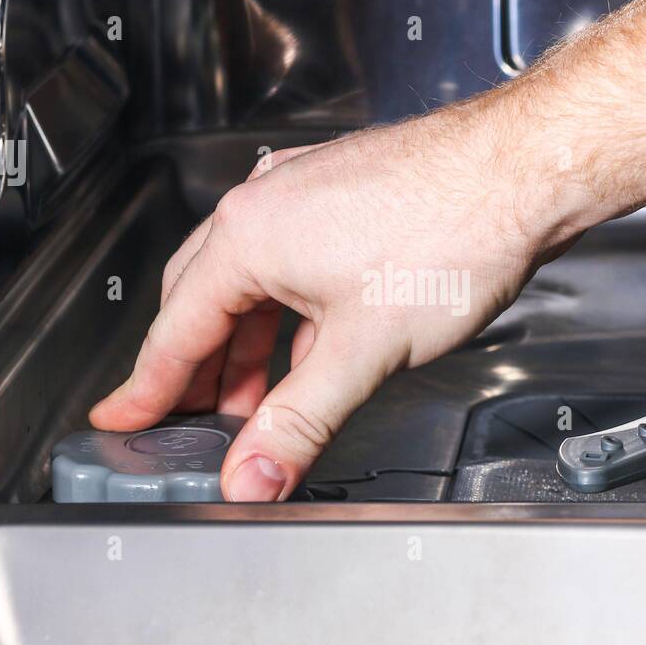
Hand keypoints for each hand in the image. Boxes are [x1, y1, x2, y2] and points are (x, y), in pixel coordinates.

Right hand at [89, 94, 582, 499]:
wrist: (524, 168)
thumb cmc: (454, 230)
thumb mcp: (364, 351)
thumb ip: (300, 422)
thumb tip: (252, 475)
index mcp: (248, 237)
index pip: (175, 331)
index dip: (147, 389)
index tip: (121, 417)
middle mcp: (265, 204)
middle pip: (203, 301)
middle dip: (195, 370)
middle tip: (188, 421)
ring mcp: (305, 193)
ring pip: (251, 282)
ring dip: (246, 345)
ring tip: (252, 401)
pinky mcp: (343, 193)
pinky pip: (291, 261)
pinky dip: (286, 314)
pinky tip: (307, 349)